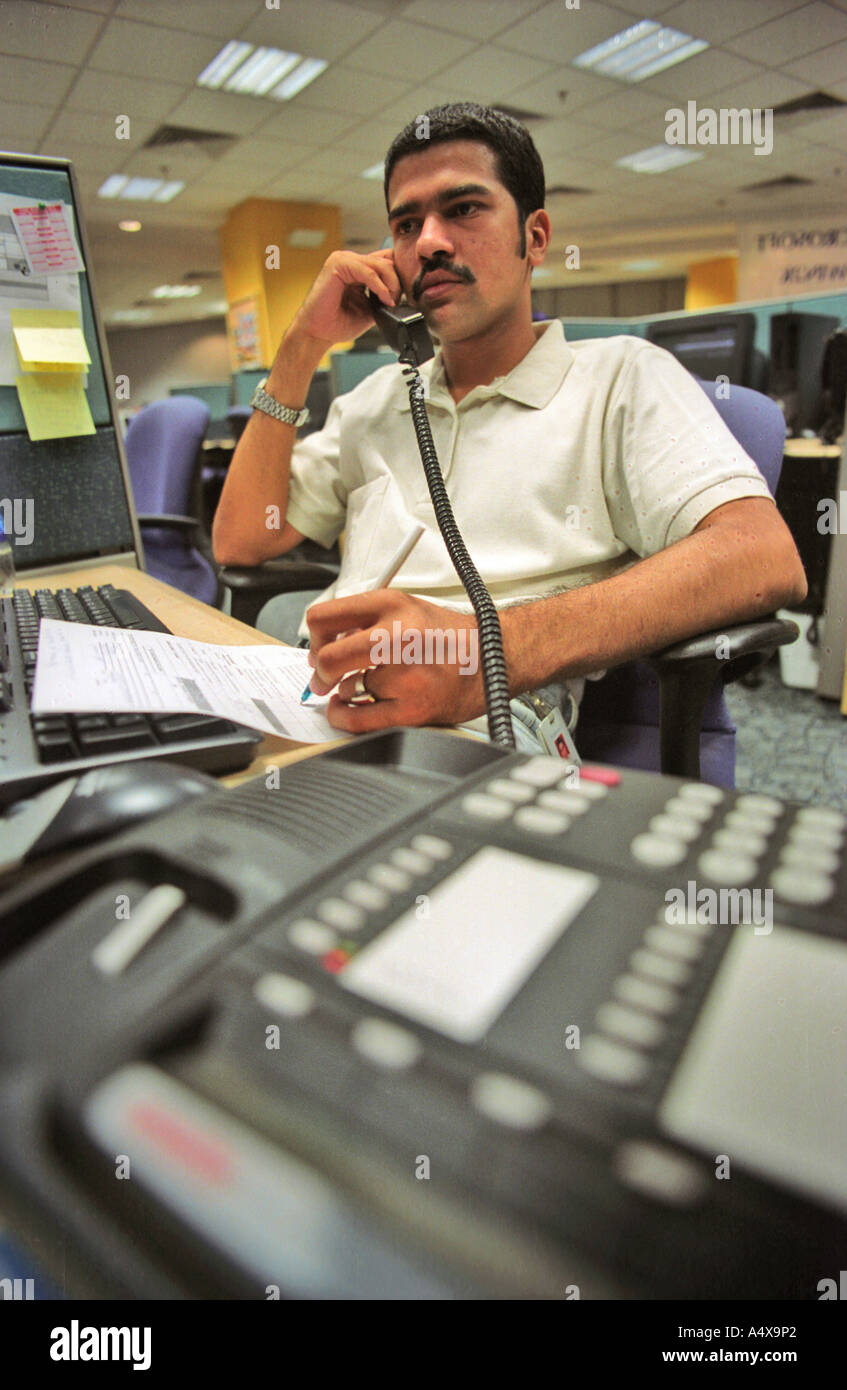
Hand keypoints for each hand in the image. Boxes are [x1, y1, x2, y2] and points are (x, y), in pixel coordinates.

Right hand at [288, 248, 402, 350]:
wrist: (317, 334)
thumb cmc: (337, 324)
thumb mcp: (370, 310)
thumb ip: (384, 298)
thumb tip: (403, 296)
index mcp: (358, 269)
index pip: (387, 261)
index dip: (399, 278)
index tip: (403, 298)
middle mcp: (351, 260)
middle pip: (388, 259)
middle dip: (398, 280)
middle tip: (397, 301)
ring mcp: (344, 259)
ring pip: (381, 263)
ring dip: (392, 284)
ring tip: (390, 302)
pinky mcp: (338, 264)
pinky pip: (368, 271)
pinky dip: (380, 286)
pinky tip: (384, 299)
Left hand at [305, 590, 483, 732]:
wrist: (496, 655)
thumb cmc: (448, 636)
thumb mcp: (405, 609)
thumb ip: (364, 622)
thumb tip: (323, 646)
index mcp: (390, 603)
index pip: (323, 618)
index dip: (314, 639)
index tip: (319, 649)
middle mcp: (397, 635)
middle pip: (329, 657)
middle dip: (320, 672)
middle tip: (322, 679)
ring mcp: (407, 673)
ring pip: (349, 688)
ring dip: (349, 692)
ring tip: (366, 688)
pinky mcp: (414, 707)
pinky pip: (360, 719)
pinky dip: (345, 718)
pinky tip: (346, 711)